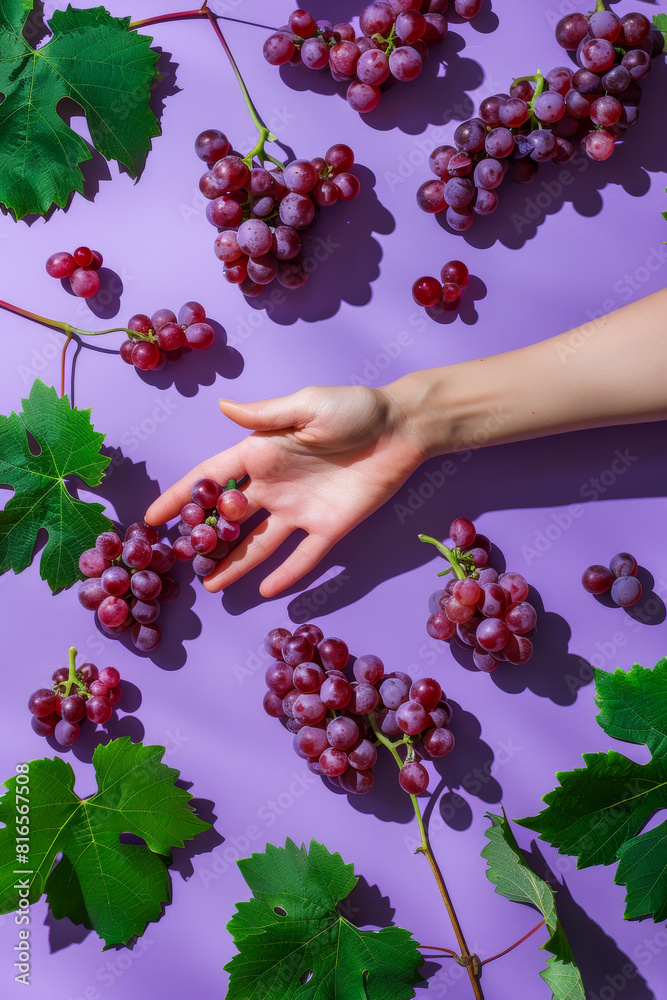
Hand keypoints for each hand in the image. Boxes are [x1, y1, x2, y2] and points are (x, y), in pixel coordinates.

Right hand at [144, 383, 428, 596]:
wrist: (402, 429)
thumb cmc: (354, 409)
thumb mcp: (306, 405)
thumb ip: (265, 414)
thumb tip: (222, 407)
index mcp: (261, 454)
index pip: (211, 478)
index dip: (181, 497)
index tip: (152, 519)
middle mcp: (273, 485)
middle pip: (229, 518)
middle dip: (203, 538)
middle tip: (177, 561)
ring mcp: (300, 510)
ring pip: (259, 543)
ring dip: (235, 564)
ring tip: (210, 584)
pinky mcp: (329, 527)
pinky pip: (304, 556)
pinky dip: (287, 574)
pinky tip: (265, 591)